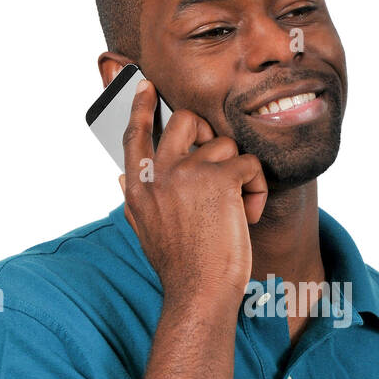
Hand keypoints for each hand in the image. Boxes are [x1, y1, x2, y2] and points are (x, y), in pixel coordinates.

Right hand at [119, 79, 267, 307]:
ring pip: (225, 145)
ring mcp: (187, 173)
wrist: (199, 293)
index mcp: (138, 187)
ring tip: (238, 209)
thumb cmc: (180, 267)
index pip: (134, 135)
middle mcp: (159, 174)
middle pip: (185, 120)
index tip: (145, 85)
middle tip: (221, 163)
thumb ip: (134, 199)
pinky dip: (257, 189)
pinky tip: (249, 215)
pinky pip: (250, 164)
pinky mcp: (219, 179)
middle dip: (209, 132)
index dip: (141, 107)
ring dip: (240, 175)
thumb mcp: (145, 230)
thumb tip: (120, 176)